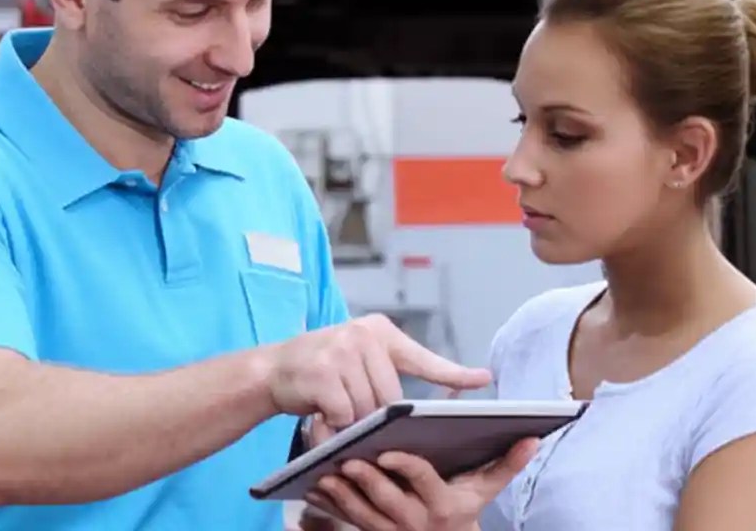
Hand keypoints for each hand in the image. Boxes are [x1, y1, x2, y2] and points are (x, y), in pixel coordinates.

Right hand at [264, 314, 491, 428]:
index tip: (483, 379)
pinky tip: (320, 413)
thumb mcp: (356, 360)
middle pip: (392, 397)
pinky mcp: (323, 372)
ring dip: (352, 421)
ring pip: (368, 409)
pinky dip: (333, 424)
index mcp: (379, 331)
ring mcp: (341, 350)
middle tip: (350, 410)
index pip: (423, 358)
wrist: (272, 369)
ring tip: (332, 409)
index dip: (454, 373)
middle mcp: (362, 334)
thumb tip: (414, 409)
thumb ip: (384, 373)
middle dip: (375, 415)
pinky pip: (343, 414)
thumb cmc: (321, 372)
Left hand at [306, 438, 538, 530]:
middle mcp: (417, 522)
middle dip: (366, 481)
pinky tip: (315, 485)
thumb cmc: (466, 506)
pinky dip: (331, 505)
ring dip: (342, 494)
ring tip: (324, 471)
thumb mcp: (488, 488)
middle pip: (387, 500)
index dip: (404, 466)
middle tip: (346, 458)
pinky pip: (349, 521)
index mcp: (444, 504)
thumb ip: (508, 463)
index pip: (422, 481)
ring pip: (363, 514)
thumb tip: (533, 438)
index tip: (386, 450)